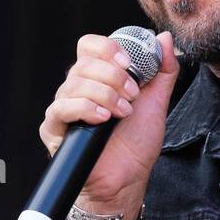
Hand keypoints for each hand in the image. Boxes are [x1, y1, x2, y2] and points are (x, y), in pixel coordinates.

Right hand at [39, 29, 178, 209]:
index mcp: (98, 77)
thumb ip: (162, 70)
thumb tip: (164, 39)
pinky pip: (61, 108)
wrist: (127, 179)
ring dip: (105, 95)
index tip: (129, 64)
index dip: (108, 48)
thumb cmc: (136, 143)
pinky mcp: (54, 129)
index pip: (90, 46)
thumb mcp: (156, 102)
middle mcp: (77, 88)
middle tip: (132, 97)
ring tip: (122, 113)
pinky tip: (103, 119)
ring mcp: (64, 107)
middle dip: (114, 77)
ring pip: (75, 83)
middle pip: (84, 63)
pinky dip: (85, 109)